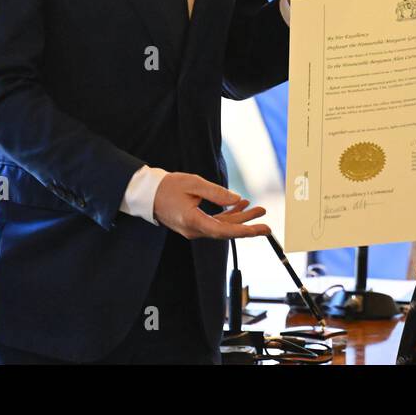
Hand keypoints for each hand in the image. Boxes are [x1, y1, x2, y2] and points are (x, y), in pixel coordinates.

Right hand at [152, 172, 270, 239]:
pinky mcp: (194, 225)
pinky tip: (240, 205)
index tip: (260, 230)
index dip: (244, 230)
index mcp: (193, 221)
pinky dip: (228, 215)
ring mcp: (194, 229)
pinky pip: (215, 223)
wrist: (148, 194)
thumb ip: (216, 192)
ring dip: (240, 218)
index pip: (223, 230)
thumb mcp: (193, 183)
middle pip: (226, 230)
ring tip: (257, 209)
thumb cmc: (168, 187)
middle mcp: (195, 230)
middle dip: (248, 226)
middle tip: (267, 224)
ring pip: (222, 226)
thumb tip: (236, 199)